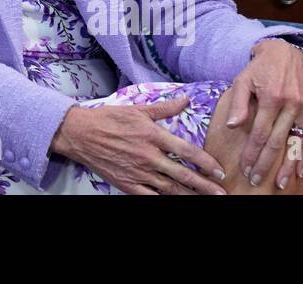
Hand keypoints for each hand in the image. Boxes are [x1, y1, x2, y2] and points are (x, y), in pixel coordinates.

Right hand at [50, 94, 227, 194]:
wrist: (80, 134)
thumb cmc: (108, 118)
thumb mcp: (137, 109)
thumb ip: (164, 108)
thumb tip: (185, 99)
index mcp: (152, 135)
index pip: (186, 151)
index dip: (205, 162)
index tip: (219, 170)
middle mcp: (148, 155)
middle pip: (183, 175)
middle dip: (205, 185)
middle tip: (222, 192)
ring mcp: (138, 172)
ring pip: (170, 189)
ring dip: (190, 196)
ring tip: (206, 200)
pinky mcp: (127, 184)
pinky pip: (151, 197)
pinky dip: (165, 201)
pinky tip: (176, 202)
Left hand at [223, 38, 302, 189]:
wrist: (285, 52)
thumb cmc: (259, 69)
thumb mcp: (243, 80)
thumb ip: (238, 104)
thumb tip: (232, 126)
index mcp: (271, 96)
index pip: (259, 132)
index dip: (252, 152)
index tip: (245, 167)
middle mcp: (291, 103)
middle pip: (276, 141)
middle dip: (265, 163)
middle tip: (255, 179)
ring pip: (295, 142)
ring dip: (287, 166)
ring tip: (279, 183)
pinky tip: (299, 170)